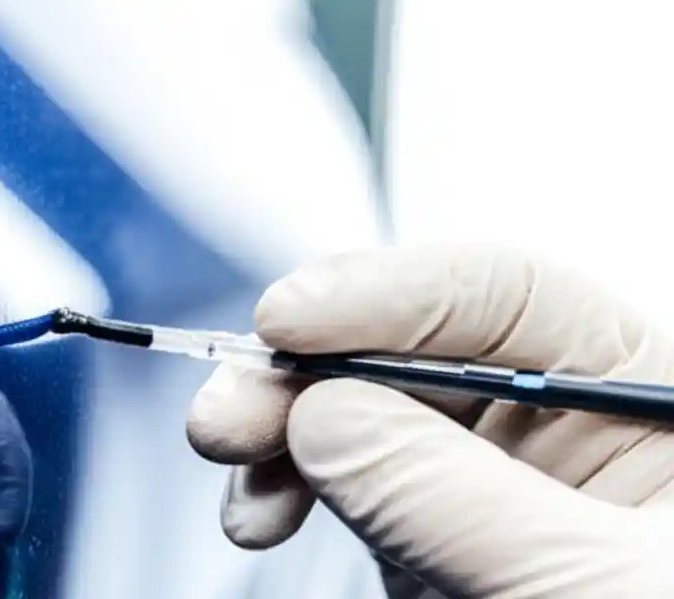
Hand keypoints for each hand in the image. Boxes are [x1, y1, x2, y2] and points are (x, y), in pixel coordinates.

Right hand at [186, 245, 673, 596]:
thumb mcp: (590, 586)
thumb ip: (458, 498)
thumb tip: (325, 416)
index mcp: (644, 396)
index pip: (508, 297)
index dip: (387, 293)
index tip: (287, 320)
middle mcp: (564, 424)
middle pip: (411, 346)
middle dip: (304, 370)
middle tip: (229, 414)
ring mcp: (492, 480)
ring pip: (361, 408)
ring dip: (277, 430)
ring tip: (232, 471)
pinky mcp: (439, 534)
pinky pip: (348, 480)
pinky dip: (288, 485)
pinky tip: (264, 510)